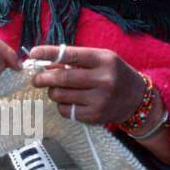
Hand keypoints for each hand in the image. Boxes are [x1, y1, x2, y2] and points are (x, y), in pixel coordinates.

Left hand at [29, 44, 149, 124]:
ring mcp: (99, 100)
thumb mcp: (100, 60)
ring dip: (52, 91)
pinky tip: (69, 100)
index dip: (48, 53)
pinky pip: (66, 110)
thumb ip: (75, 60)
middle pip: (62, 79)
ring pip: (61, 95)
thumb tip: (44, 64)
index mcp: (104, 60)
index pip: (70, 55)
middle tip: (36, 79)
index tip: (33, 53)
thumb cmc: (112, 74)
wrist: (136, 99)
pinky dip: (61, 105)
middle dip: (43, 78)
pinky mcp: (94, 116)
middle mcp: (103, 80)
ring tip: (56, 88)